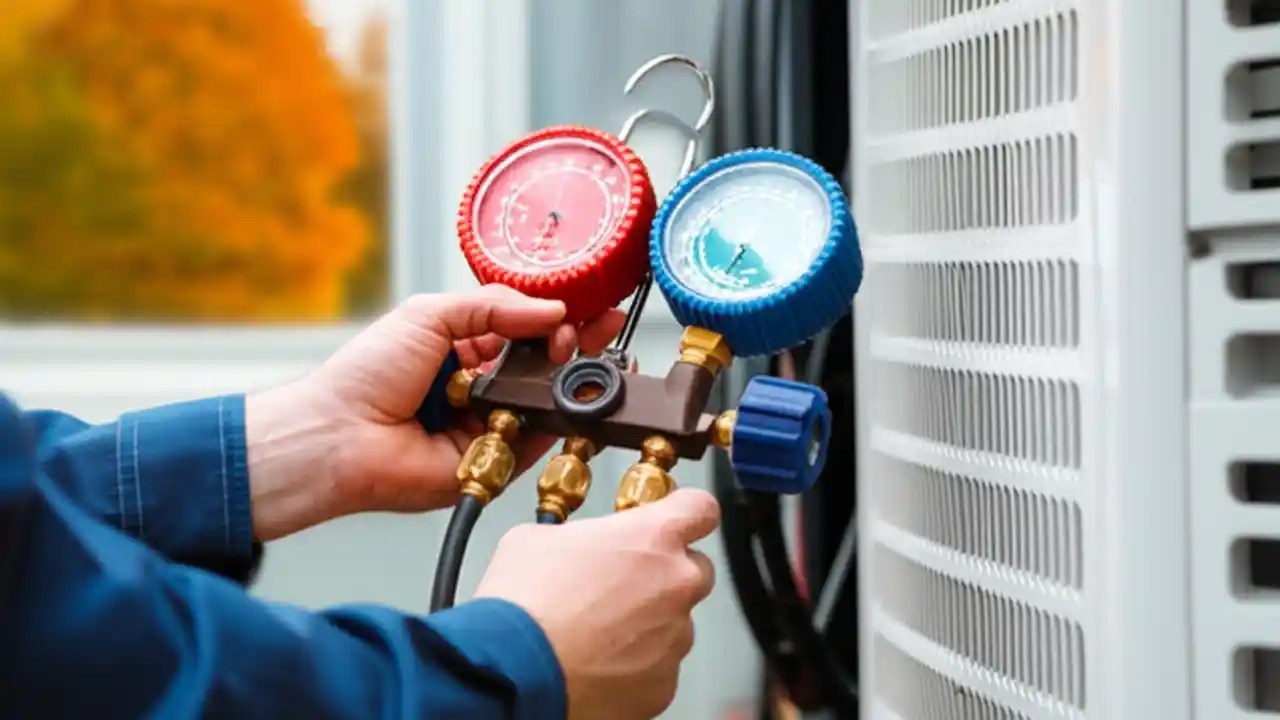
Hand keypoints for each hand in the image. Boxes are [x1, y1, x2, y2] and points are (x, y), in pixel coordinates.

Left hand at [245, 285, 624, 541]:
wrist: (339, 434)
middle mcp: (480, 387)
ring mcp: (490, 425)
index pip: (525, 329)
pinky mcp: (494, 462)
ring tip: (574, 354)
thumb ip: (492, 306)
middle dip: (573, 344)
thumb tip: (551, 310)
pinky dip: (550, 420)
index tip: (590, 307)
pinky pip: (535, 442)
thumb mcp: (428, 314)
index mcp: (463, 347)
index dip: (558, 319)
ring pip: (544, 402)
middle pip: (543, 365)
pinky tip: (557, 396)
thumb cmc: (365, 374)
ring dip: (565, 378)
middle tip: (597, 329)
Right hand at [474, 489, 720, 719]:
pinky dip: (637, 665)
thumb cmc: (523, 604)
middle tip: (622, 583)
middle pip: (695, 569)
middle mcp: (676, 585)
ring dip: (648, 622)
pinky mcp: (663, 685)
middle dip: (666, 573)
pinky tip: (597, 662)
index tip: (677, 516)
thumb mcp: (538, 539)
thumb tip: (574, 545)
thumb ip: (579, 535)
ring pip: (676, 623)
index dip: (686, 511)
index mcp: (653, 537)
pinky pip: (659, 667)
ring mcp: (674, 638)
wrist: (512, 670)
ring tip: (598, 631)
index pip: (700, 508)